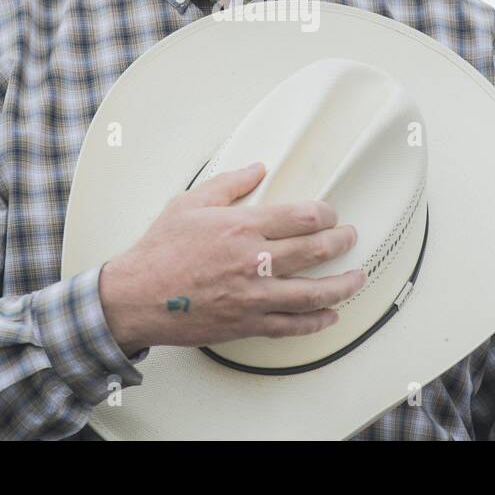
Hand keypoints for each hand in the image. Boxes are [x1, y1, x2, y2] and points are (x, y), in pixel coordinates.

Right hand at [99, 161, 365, 353]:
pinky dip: (317, 321)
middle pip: (316, 251)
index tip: (330, 213)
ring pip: (314, 293)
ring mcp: (254, 296)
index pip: (302, 217)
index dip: (325, 214)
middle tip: (351, 237)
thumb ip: (229, 184)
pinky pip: (293, 325)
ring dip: (343, 285)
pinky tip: (330, 315)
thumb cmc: (160, 250)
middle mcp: (254, 261)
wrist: (137, 297)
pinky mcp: (248, 323)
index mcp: (242, 227)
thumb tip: (258, 169)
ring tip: (357, 278)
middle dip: (342, 241)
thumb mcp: (190, 203)